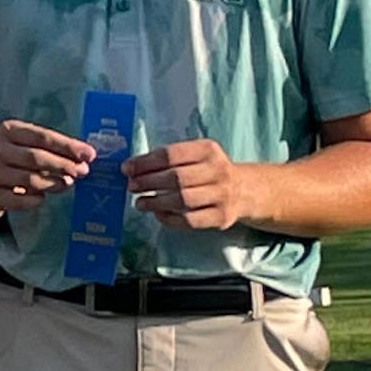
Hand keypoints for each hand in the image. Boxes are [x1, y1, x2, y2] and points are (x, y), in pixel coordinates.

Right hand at [0, 119, 95, 213]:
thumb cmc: (14, 159)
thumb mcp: (28, 145)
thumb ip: (54, 149)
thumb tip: (85, 160)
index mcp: (8, 130)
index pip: (42, 136)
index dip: (68, 146)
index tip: (89, 155)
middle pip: (36, 158)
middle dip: (63, 165)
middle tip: (82, 172)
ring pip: (29, 180)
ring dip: (53, 184)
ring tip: (66, 185)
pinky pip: (19, 200)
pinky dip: (35, 200)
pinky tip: (42, 197)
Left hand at [126, 138, 245, 229]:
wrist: (244, 190)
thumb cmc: (207, 171)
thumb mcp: (194, 156)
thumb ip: (166, 159)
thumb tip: (130, 168)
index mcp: (208, 150)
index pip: (171, 154)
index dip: (145, 163)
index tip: (127, 169)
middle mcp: (218, 171)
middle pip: (176, 177)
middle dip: (148, 182)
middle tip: (131, 186)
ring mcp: (222, 195)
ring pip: (183, 200)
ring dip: (156, 202)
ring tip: (140, 202)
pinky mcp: (221, 217)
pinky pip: (190, 220)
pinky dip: (169, 218)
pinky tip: (157, 214)